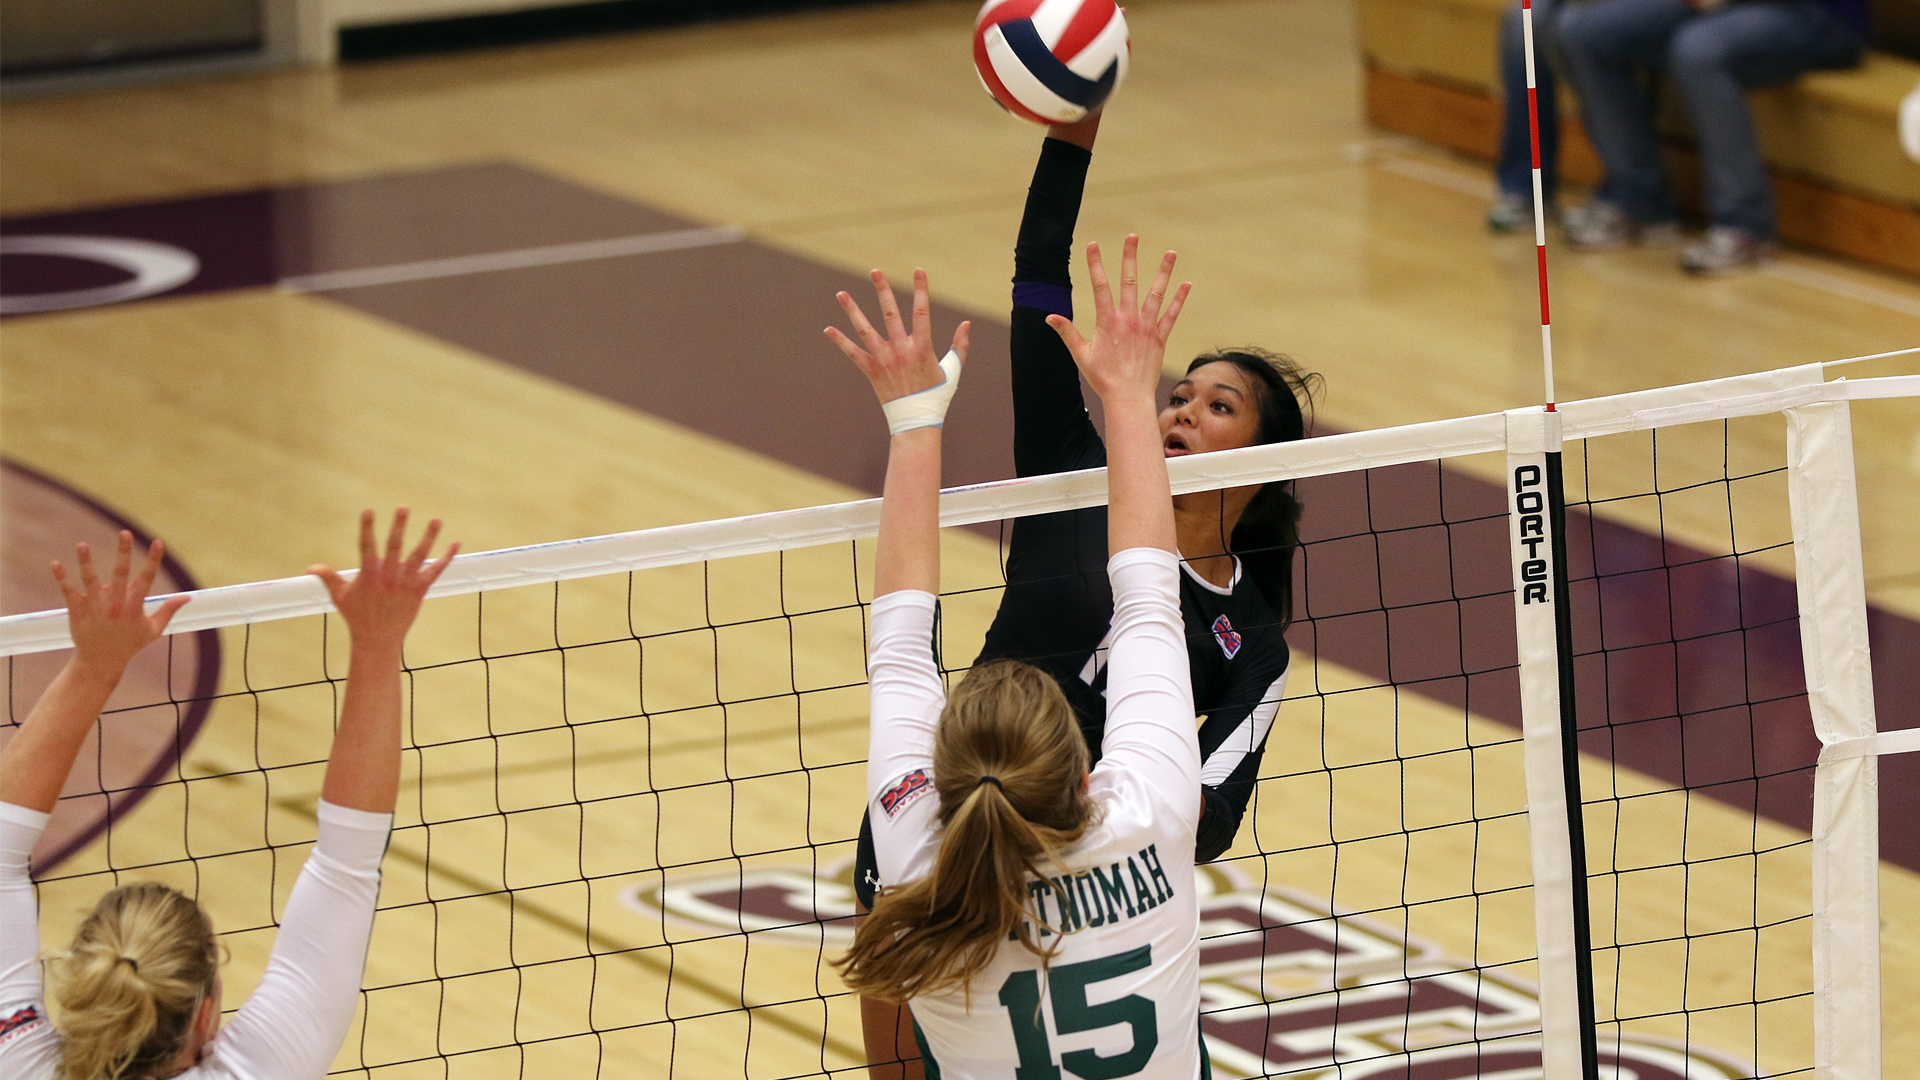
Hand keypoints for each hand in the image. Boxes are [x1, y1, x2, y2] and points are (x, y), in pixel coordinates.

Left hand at [50, 532, 190, 673]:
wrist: (101, 662)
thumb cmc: (129, 644)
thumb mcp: (153, 629)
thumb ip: (168, 611)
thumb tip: (188, 597)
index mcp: (134, 607)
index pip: (147, 578)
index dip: (153, 559)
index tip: (158, 542)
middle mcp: (115, 605)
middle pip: (120, 574)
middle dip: (123, 553)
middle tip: (124, 532)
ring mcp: (95, 608)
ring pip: (90, 581)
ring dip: (86, 562)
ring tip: (82, 544)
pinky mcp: (77, 612)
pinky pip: (69, 592)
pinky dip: (62, 578)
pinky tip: (55, 564)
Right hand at [310, 509, 457, 654]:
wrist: (377, 639)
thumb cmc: (356, 616)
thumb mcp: (340, 596)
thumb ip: (328, 577)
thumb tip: (311, 567)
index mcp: (369, 574)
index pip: (366, 546)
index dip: (367, 528)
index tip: (368, 510)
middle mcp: (388, 576)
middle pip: (395, 546)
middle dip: (399, 526)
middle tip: (404, 507)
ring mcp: (406, 582)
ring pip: (419, 556)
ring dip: (429, 537)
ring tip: (436, 520)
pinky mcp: (419, 590)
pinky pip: (436, 571)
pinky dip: (447, 558)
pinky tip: (456, 544)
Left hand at [826, 269, 969, 405]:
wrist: (916, 420)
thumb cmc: (937, 395)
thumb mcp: (953, 370)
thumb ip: (960, 346)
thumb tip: (967, 324)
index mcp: (922, 347)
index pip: (922, 311)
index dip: (921, 289)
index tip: (919, 270)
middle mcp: (900, 350)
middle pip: (890, 313)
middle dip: (882, 290)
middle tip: (875, 271)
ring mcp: (883, 360)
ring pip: (865, 329)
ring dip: (852, 310)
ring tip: (841, 293)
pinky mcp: (870, 370)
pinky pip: (852, 353)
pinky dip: (840, 341)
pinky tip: (827, 329)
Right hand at [1046, 235, 1190, 404]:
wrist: (1127, 397)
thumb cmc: (1102, 378)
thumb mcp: (1081, 354)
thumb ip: (1067, 333)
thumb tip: (1049, 317)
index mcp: (1107, 322)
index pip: (1100, 286)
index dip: (1095, 264)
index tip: (1093, 244)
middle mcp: (1129, 320)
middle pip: (1129, 281)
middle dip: (1130, 257)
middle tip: (1132, 236)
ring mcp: (1147, 327)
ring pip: (1156, 293)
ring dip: (1163, 271)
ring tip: (1170, 252)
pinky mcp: (1160, 337)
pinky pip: (1171, 314)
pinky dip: (1179, 299)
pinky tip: (1186, 283)